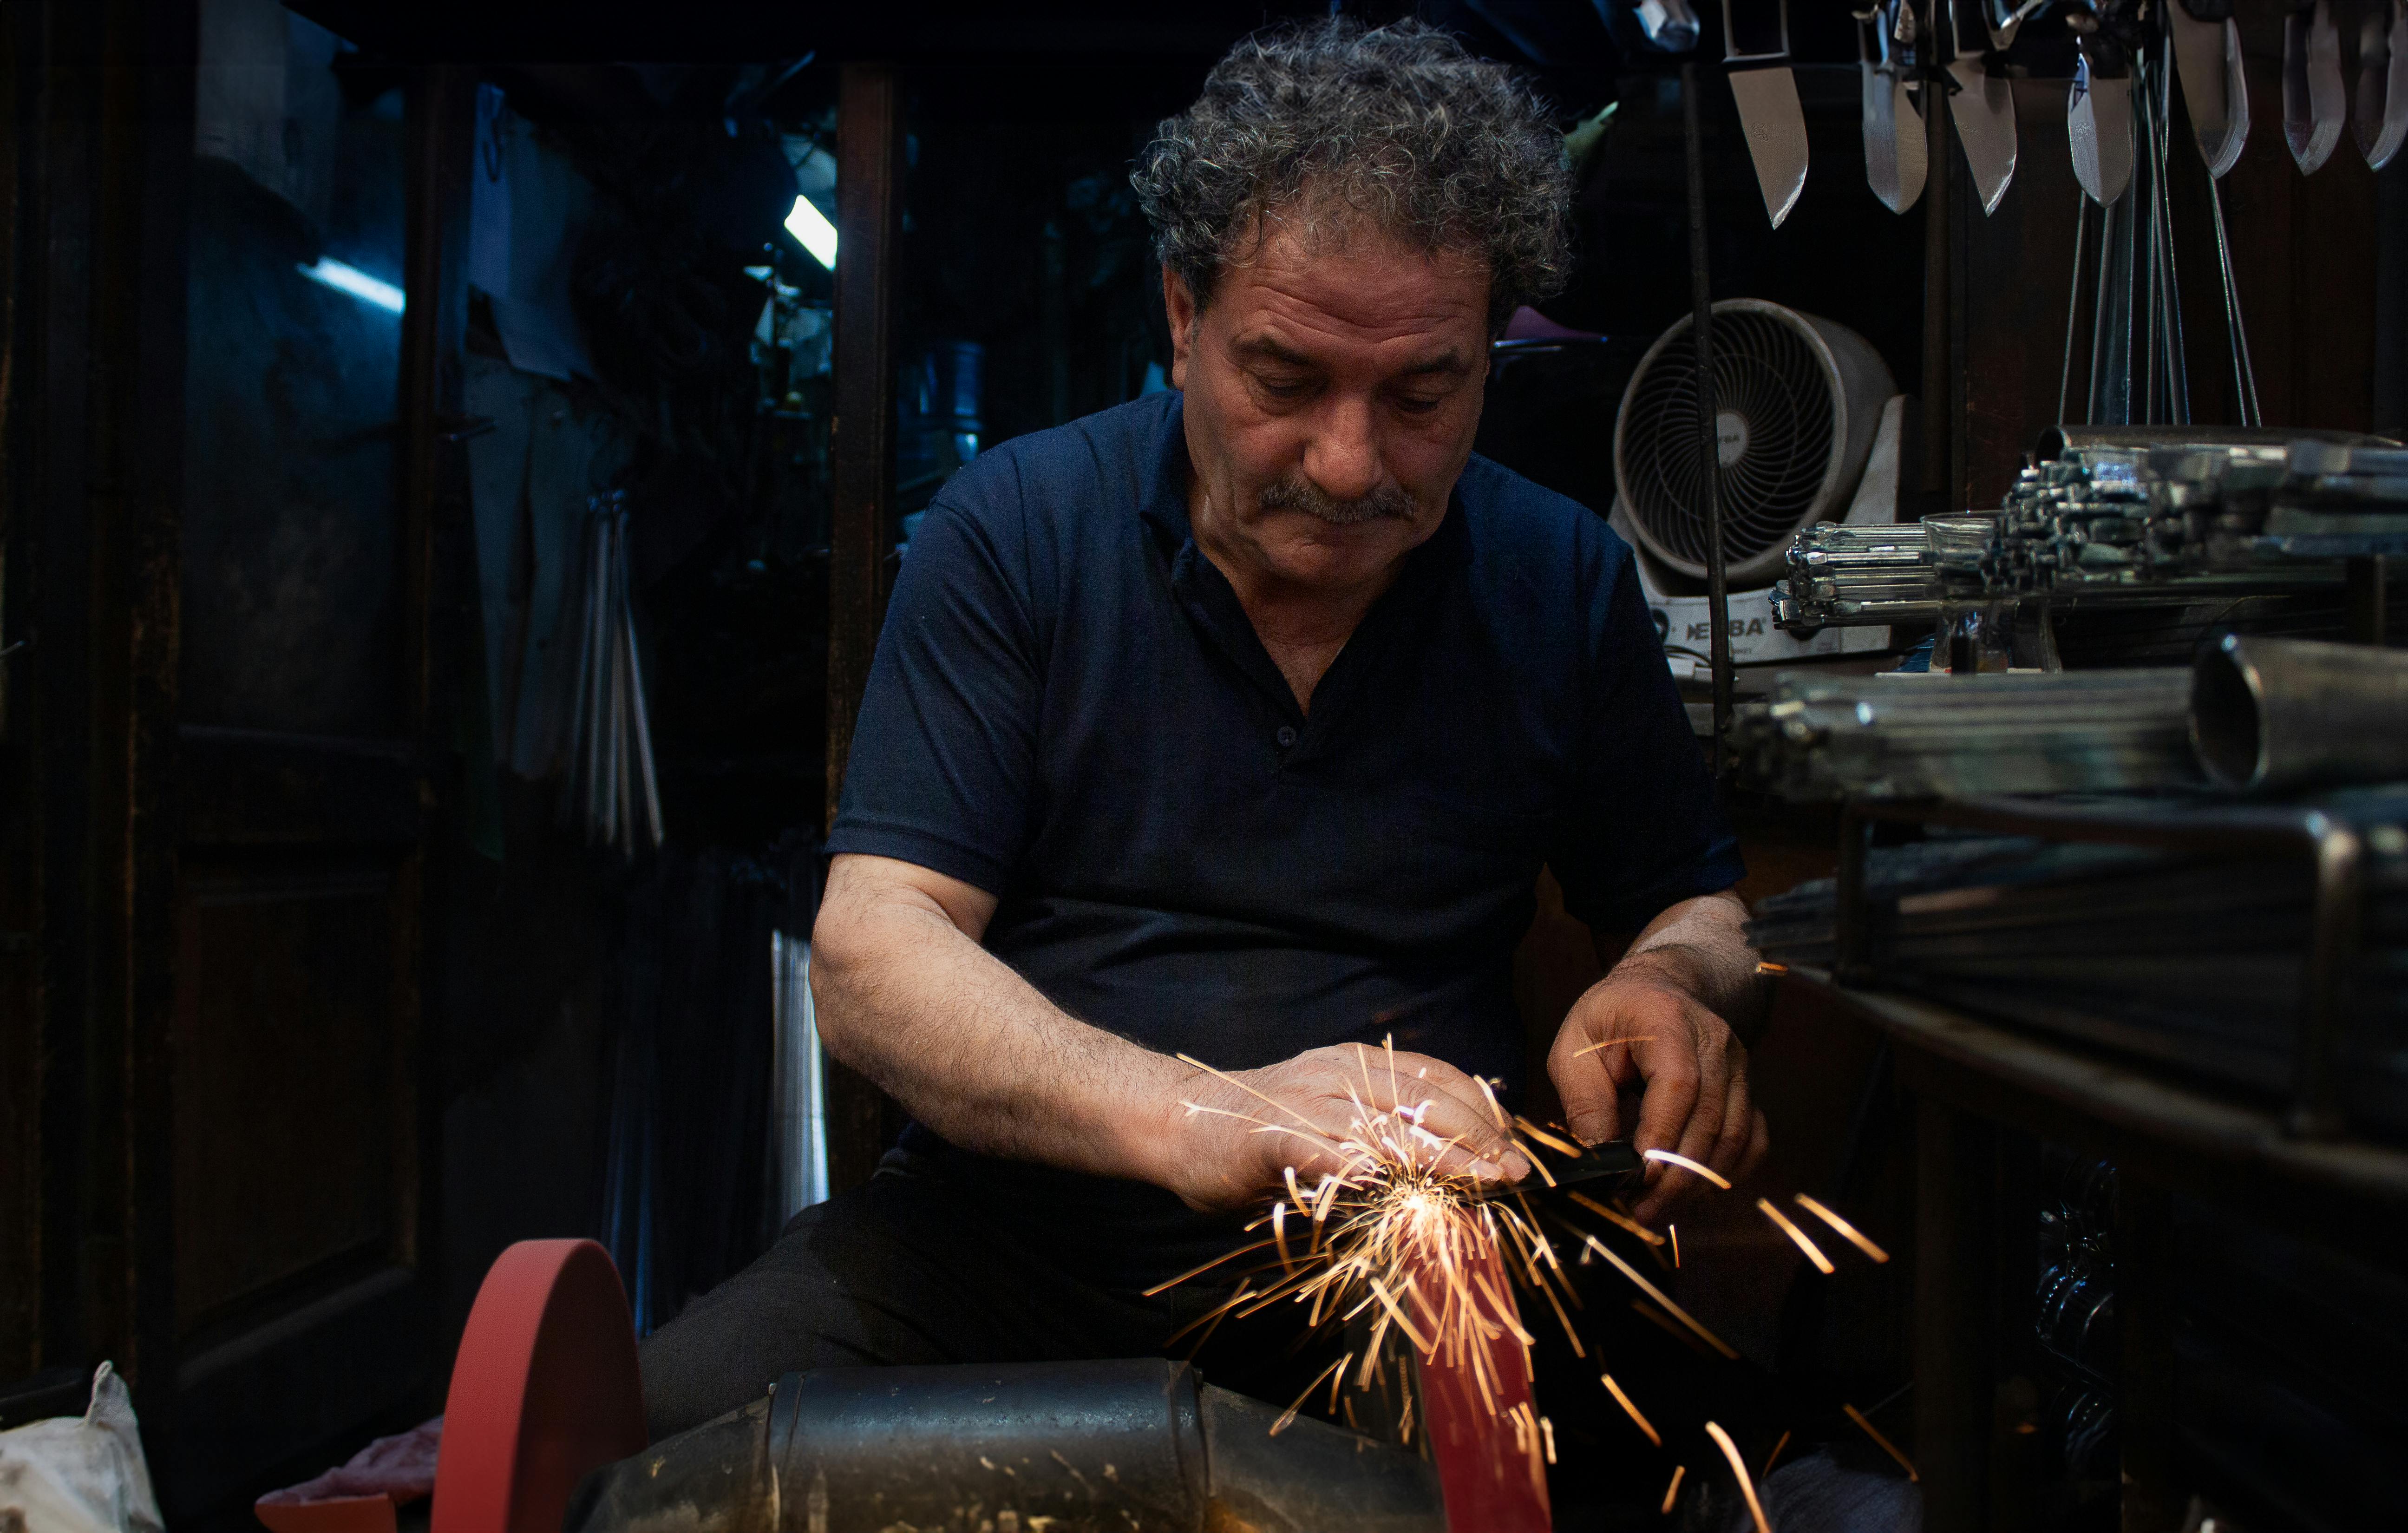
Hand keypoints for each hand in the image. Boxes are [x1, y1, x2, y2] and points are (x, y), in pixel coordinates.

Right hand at [1149, 1043, 1532, 1212]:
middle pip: (1422, 1100)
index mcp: (1357, 1067)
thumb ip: (1380, 1134)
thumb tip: (1448, 1161)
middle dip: (1475, 1138)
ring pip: (1381, 1125)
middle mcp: (1337, 1076)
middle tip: (1513, 1173)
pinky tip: (1378, 1183)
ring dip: (1435, 1156)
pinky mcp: (1267, 1135)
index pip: (1436, 1079)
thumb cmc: (1260, 1132)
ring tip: (1477, 1181)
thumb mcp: (1331, 1121)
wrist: (1178, 1121)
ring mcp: (1303, 1103)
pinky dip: (1348, 1165)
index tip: (1513, 1146)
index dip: (1481, 1112)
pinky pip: (1314, 1149)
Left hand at [1548, 974, 1766, 1222]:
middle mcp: (1715, 1041)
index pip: (1678, 1084)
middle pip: (1710, 1118)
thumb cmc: (1608, 1019)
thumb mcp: (1574, 1048)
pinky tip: (1695, 1190)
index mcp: (1667, 1020)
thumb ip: (1584, 1100)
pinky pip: (1751, 1139)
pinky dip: (1728, 1171)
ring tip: (1660, 1208)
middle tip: (1642, 1210)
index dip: (1662, 1135)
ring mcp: (1738, 1066)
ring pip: (1734, 1136)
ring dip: (1699, 1181)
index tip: (1638, 1177)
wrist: (1653, 990)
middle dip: (1676, 1174)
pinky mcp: (1745, 1088)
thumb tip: (1599, 1158)